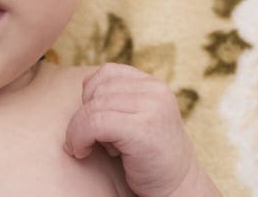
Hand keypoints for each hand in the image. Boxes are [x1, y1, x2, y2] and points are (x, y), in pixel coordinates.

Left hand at [64, 63, 204, 196]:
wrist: (178, 187)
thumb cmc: (148, 154)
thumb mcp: (136, 115)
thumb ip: (117, 96)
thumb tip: (82, 84)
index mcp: (153, 84)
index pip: (107, 72)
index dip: (90, 94)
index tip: (94, 120)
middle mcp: (155, 91)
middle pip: (97, 90)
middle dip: (86, 115)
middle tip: (98, 140)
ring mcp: (152, 108)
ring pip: (92, 108)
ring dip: (80, 130)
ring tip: (97, 147)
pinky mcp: (142, 129)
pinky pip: (94, 124)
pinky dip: (79, 138)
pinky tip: (82, 152)